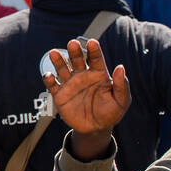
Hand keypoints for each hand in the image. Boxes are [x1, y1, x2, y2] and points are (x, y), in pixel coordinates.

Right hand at [42, 38, 129, 157]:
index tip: (92, 42)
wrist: (96, 128)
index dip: (94, 50)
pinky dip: (49, 80)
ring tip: (54, 53)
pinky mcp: (60, 95)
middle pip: (77, 60)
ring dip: (58, 61)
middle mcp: (83, 76)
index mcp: (98, 75)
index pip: (96, 59)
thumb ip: (121, 84)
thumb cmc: (111, 112)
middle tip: (73, 43)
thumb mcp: (121, 100)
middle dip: (75, 51)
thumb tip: (120, 67)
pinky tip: (49, 76)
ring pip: (62, 69)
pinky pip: (53, 85)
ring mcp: (71, 84)